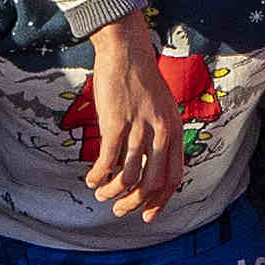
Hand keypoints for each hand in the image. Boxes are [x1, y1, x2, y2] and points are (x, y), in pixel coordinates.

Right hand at [78, 16, 182, 217]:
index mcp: (174, 130)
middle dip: (135, 203)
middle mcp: (161, 132)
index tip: (148, 214)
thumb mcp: (162, 107)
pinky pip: (107, 161)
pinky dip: (98, 176)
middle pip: (152, 183)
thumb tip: (151, 161)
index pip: (173, 177)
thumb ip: (160, 133)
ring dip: (113, 192)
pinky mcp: (116, 123)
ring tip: (101, 195)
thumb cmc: (141, 78)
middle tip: (120, 210)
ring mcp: (139, 128)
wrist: (127, 51)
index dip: (161, 201)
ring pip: (128, 176)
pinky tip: (91, 179)